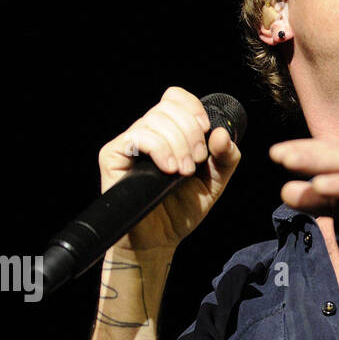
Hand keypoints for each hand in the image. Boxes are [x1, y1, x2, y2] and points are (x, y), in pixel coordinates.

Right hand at [98, 86, 240, 251]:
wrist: (159, 241)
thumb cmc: (181, 211)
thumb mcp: (214, 183)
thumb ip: (226, 158)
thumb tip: (221, 133)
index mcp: (169, 132)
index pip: (175, 98)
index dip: (193, 108)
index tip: (206, 132)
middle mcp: (147, 132)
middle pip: (168, 106)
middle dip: (190, 133)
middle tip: (196, 163)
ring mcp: (129, 142)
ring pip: (155, 120)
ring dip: (178, 145)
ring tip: (183, 173)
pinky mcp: (113, 155)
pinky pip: (138, 136)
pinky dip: (159, 149)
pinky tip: (169, 169)